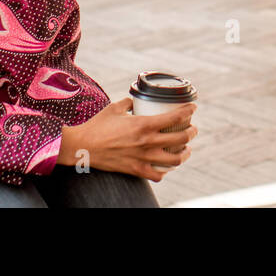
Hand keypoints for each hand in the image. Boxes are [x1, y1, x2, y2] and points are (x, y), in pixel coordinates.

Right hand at [56, 97, 197, 181]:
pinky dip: (165, 171)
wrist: (82, 146)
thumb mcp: (115, 108)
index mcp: (144, 124)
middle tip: (193, 129)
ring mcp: (143, 157)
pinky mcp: (136, 170)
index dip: (188, 111)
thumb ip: (128, 103)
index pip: (175, 118)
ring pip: (174, 159)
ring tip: (186, 149)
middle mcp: (147, 142)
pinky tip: (166, 166)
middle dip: (191, 132)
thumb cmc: (97, 126)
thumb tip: (135, 101)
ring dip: (184, 153)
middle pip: (181, 138)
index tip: (193, 108)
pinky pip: (158, 174)